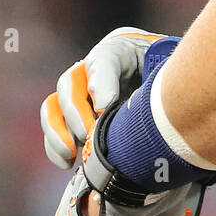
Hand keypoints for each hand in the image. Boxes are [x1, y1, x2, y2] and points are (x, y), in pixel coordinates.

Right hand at [40, 27, 167, 169]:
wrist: (151, 77)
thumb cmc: (158, 74)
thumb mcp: (162, 72)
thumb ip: (157, 82)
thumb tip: (144, 108)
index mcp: (116, 52)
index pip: (103, 61)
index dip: (100, 84)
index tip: (105, 107)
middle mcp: (90, 70)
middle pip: (69, 84)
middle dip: (76, 114)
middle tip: (89, 135)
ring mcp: (76, 93)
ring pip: (53, 106)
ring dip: (58, 132)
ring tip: (71, 154)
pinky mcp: (70, 116)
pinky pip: (53, 129)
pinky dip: (54, 147)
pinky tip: (68, 163)